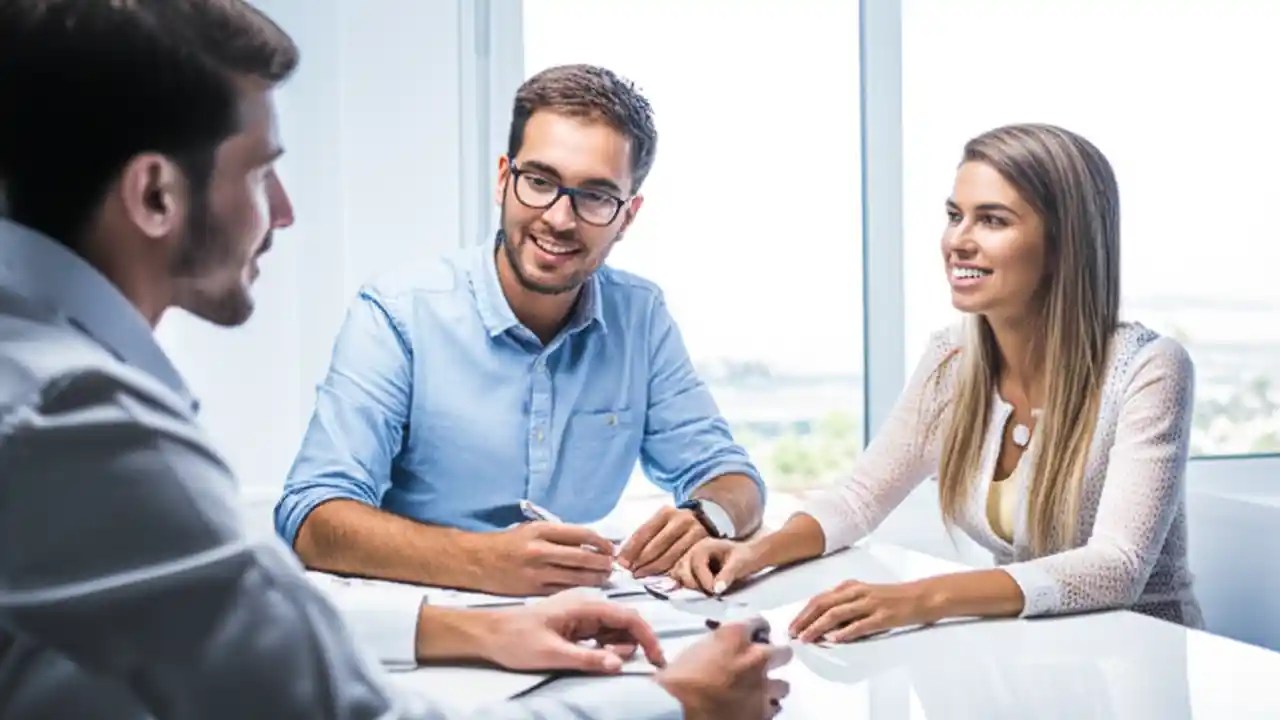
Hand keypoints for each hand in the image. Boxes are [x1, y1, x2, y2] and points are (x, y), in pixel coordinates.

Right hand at [482, 521, 614, 595]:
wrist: (477, 561)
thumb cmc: (506, 543)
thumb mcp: (531, 529)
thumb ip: (557, 535)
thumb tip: (587, 542)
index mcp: (541, 531)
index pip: (581, 534)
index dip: (600, 541)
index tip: (610, 547)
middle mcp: (540, 550)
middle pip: (582, 557)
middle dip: (602, 562)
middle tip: (612, 566)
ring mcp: (537, 572)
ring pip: (575, 576)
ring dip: (594, 578)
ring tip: (605, 578)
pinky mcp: (533, 590)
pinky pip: (562, 590)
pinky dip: (578, 590)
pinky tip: (587, 589)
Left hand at [482, 593, 666, 673]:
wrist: (490, 633)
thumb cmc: (517, 640)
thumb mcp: (552, 654)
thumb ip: (587, 658)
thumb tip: (620, 664)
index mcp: (584, 604)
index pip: (628, 616)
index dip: (647, 637)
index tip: (657, 659)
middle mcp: (586, 603)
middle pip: (625, 621)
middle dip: (633, 644)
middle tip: (621, 666)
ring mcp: (581, 612)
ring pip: (614, 627)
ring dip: (618, 646)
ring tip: (601, 661)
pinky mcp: (575, 622)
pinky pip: (601, 632)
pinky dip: (606, 646)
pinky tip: (596, 656)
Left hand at [616, 506, 706, 577]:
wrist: (706, 519)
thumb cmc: (675, 524)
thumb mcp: (661, 522)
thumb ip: (644, 536)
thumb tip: (623, 557)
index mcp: (666, 513)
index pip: (644, 532)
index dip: (631, 549)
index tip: (621, 563)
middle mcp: (681, 520)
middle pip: (656, 545)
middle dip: (641, 562)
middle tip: (631, 573)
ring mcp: (694, 533)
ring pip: (670, 556)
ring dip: (653, 569)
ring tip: (641, 576)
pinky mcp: (703, 546)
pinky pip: (683, 562)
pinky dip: (669, 570)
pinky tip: (659, 576)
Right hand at [656, 617, 791, 719]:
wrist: (676, 710)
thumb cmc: (677, 679)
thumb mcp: (693, 651)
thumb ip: (716, 646)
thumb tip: (723, 650)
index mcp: (735, 636)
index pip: (758, 621)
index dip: (756, 628)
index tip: (752, 633)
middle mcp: (756, 657)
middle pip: (783, 652)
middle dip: (775, 656)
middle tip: (762, 663)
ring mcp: (762, 688)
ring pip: (783, 686)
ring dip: (772, 686)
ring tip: (760, 690)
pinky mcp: (762, 713)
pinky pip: (772, 709)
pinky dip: (764, 708)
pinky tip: (753, 708)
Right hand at [669, 538, 764, 594]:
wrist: (747, 556)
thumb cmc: (744, 558)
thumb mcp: (740, 564)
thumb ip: (727, 575)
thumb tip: (716, 589)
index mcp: (704, 546)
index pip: (696, 565)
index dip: (704, 580)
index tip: (716, 591)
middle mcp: (692, 550)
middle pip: (682, 569)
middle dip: (694, 584)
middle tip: (710, 592)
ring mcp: (688, 559)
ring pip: (677, 573)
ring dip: (688, 585)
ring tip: (704, 591)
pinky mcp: (688, 568)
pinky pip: (678, 576)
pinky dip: (684, 584)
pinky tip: (695, 591)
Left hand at [789, 579, 935, 642]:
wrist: (921, 596)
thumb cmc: (891, 597)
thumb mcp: (864, 594)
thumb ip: (844, 604)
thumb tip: (823, 622)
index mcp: (850, 587)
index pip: (820, 598)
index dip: (803, 612)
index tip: (792, 625)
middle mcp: (857, 592)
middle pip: (824, 604)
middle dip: (805, 619)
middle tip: (793, 633)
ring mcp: (870, 604)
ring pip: (837, 614)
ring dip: (819, 626)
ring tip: (807, 637)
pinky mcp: (882, 616)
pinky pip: (860, 624)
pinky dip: (845, 632)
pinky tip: (834, 639)